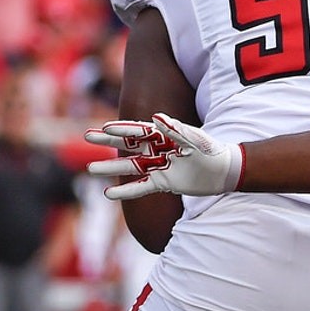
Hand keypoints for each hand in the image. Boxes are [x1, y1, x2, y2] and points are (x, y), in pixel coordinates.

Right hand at [85, 113, 243, 199]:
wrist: (223, 171)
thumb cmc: (210, 150)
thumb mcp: (193, 139)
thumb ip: (174, 130)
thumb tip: (155, 117)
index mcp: (163, 135)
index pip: (138, 130)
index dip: (121, 129)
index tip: (103, 128)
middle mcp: (157, 149)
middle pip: (127, 144)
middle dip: (107, 141)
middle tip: (86, 137)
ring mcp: (159, 166)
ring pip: (130, 167)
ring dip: (111, 168)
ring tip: (90, 169)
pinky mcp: (163, 182)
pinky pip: (140, 187)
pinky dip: (126, 190)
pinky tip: (109, 193)